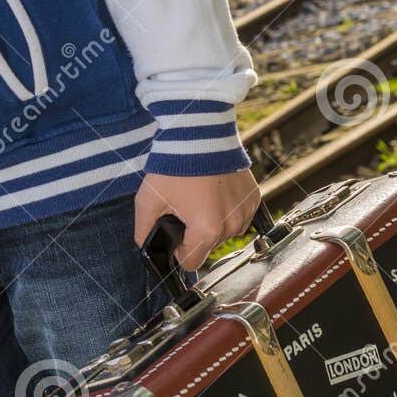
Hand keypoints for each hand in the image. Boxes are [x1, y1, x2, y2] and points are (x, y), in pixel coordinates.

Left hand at [134, 170, 262, 272]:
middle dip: (195, 233)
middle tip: (184, 206)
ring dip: (213, 222)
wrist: (199, 133)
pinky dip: (227, 209)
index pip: (191, 263)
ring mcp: (245, 211)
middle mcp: (231, 225)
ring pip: (224, 232)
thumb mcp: (148, 200)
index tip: (174, 234)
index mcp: (206, 230)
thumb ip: (143, 232)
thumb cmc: (174, 166)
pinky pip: (238, 216)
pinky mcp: (253, 198)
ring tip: (199, 196)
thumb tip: (146, 248)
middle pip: (208, 246)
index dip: (178, 252)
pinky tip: (214, 191)